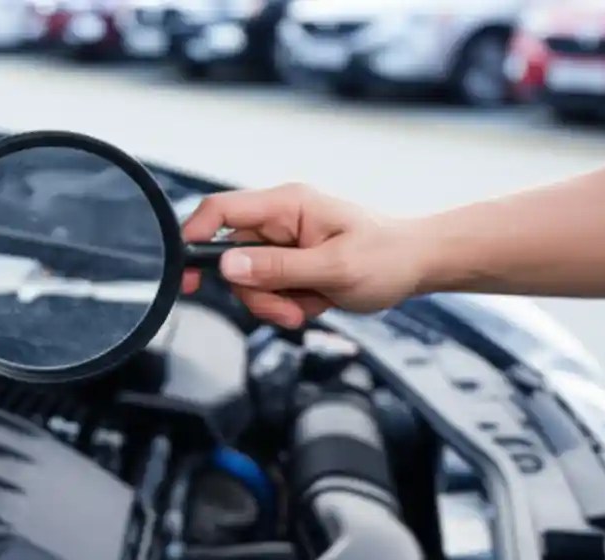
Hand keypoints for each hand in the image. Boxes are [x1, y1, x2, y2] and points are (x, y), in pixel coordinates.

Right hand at [181, 184, 430, 327]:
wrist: (417, 265)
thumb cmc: (388, 257)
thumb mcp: (334, 268)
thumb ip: (279, 268)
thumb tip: (228, 266)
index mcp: (288, 205)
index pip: (220, 211)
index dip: (193, 238)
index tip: (188, 276)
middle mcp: (280, 219)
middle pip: (231, 258)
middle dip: (255, 292)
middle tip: (289, 309)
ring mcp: (284, 241)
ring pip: (248, 279)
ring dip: (273, 302)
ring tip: (309, 306)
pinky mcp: (290, 261)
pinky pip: (268, 287)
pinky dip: (287, 303)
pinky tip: (316, 301)